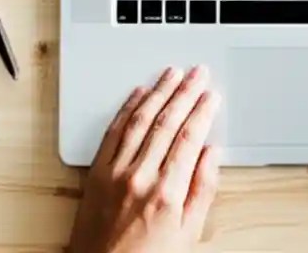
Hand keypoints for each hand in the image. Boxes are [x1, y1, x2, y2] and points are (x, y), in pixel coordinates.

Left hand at [70, 66, 221, 252]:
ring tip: (171, 73)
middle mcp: (140, 177)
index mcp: (167, 192)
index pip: (190, 137)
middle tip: (198, 73)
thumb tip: (211, 155)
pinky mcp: (95, 174)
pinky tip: (137, 94)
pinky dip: (126, 109)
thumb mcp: (189, 234)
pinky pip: (112, 132)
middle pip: (167, 122)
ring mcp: (114, 173)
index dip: (203, 111)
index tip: (212, 95)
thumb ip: (203, 190)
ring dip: (158, 92)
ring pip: (140, 120)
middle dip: (185, 92)